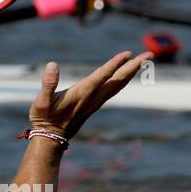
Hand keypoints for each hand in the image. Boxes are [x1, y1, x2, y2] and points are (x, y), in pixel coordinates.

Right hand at [28, 51, 151, 140]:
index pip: (101, 76)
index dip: (114, 64)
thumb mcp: (41, 101)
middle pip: (117, 80)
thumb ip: (48, 83)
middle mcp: (92, 98)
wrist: (50, 138)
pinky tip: (126, 75)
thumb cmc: (44, 118)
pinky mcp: (94, 104)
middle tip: (149, 54)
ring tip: (143, 61)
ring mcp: (95, 102)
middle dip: (134, 67)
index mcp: (81, 93)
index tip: (128, 54)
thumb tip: (53, 65)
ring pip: (118, 85)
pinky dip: (123, 80)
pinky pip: (113, 90)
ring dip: (131, 72)